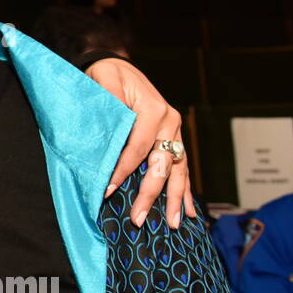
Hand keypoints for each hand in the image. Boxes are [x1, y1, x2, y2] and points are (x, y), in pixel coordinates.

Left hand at [86, 58, 195, 228]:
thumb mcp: (104, 80)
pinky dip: (184, 190)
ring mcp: (175, 131)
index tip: (107, 190)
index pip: (138, 148)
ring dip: (174, 199)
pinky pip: (181, 167)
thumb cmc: (108, 75)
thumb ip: (108, 101)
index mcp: (154, 110)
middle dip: (150, 194)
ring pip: (178, 170)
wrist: (120, 68)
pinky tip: (188, 211)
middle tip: (138, 220)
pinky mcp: (174, 138)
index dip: (123, 170)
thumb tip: (107, 129)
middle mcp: (170, 122)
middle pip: (162, 164)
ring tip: (171, 224)